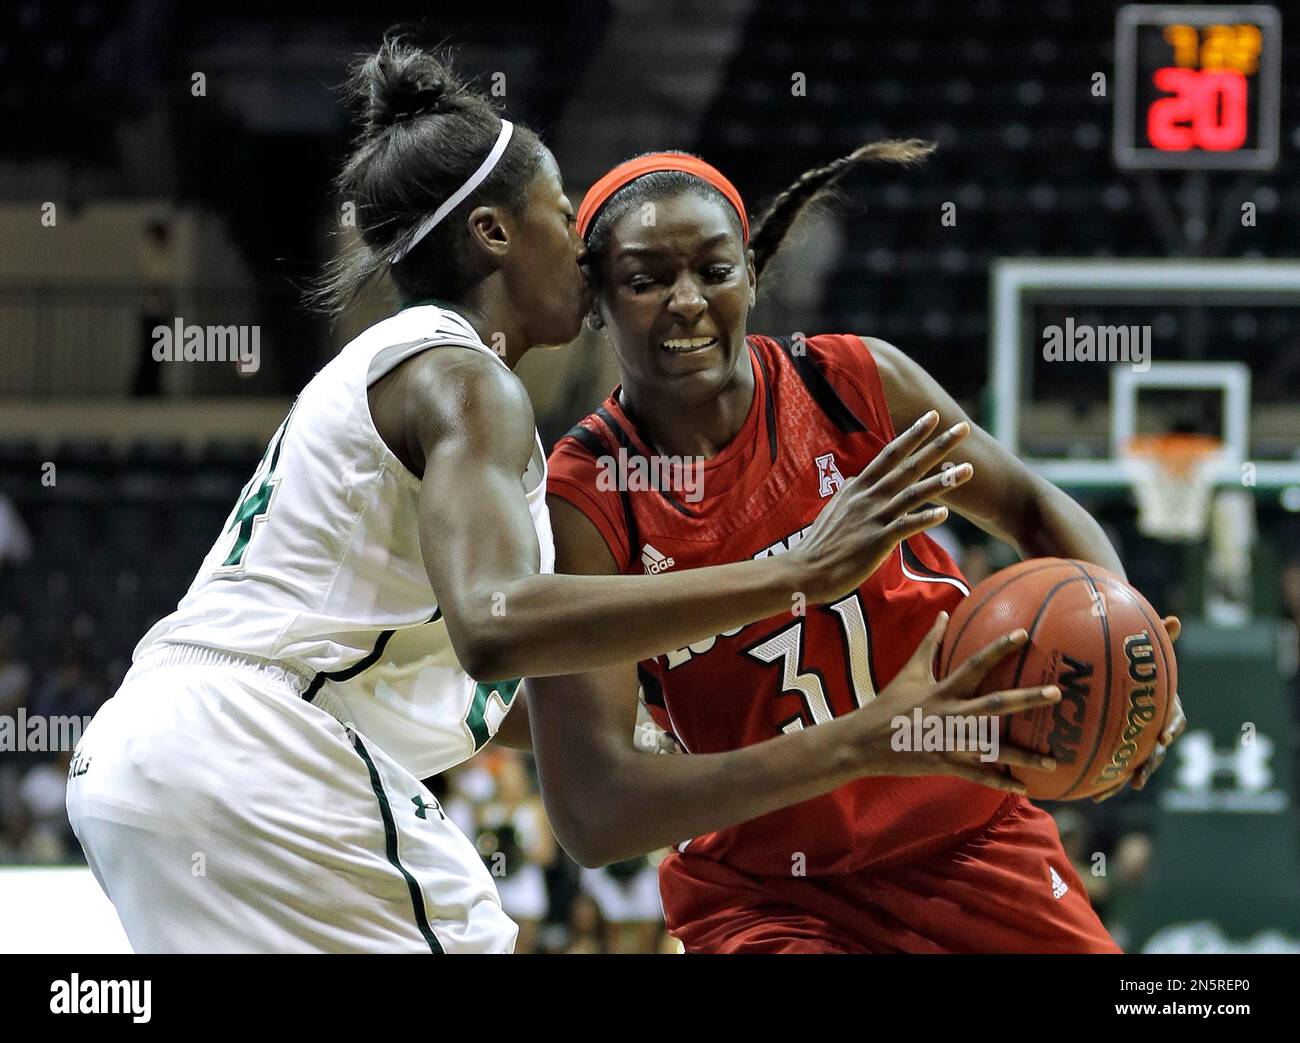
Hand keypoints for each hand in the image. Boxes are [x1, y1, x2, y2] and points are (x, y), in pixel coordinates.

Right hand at [795, 410, 971, 603]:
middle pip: (908, 466)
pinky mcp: (877, 541)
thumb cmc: (821, 542)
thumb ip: (850, 492)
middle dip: (937, 446)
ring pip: (913, 493)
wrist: (806, 569)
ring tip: (969, 469)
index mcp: (859, 487)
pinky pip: (905, 526)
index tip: (933, 417)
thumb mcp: (835, 507)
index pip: (891, 454)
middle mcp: (869, 497)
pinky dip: (925, 518)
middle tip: (962, 428)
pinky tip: (945, 513)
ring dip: (942, 481)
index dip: (913, 435)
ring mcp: (873, 518)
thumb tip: (857, 478)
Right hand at [851, 612, 1061, 792]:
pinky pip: (978, 776)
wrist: (864, 742)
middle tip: (1055, 693)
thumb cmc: (888, 704)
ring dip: (1023, 755)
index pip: (974, 665)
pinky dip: (1001, 782)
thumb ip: (930, 643)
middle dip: (1026, 700)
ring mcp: (949, 742)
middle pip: (994, 706)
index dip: (998, 649)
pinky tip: (1025, 788)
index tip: (1024, 635)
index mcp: (942, 690)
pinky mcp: (945, 765)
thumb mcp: (909, 671)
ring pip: (992, 749)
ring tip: (1053, 761)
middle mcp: (950, 715)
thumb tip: (944, 614)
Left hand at [1092, 615, 1187, 802]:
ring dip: (1120, 780)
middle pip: (1155, 750)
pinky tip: (1086, 791)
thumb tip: (1176, 619)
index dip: (1171, 726)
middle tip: (1139, 777)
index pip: (1174, 718)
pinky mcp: (1119, 747)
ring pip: (1133, 764)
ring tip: (1102, 794)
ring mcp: (1137, 740)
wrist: (1129, 676)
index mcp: (1165, 706)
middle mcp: (1154, 727)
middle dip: (1147, 764)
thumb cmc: (1140, 661)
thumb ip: (1158, 638)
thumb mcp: (1148, 649)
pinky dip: (1101, 778)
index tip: (1165, 734)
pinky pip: (1112, 765)